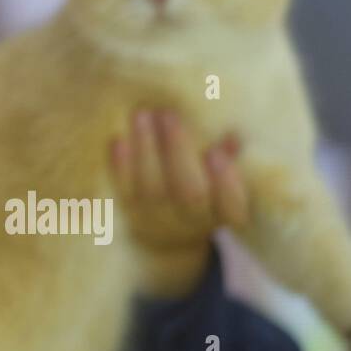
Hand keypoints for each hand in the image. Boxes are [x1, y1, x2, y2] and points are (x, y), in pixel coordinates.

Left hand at [109, 109, 248, 296]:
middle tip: (168, 114)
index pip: (232, 205)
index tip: (215, 152)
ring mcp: (159, 218)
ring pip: (152, 188)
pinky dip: (121, 166)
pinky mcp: (132, 212)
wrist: (168, 236)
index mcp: (223, 213)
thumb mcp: (221, 182)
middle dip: (178, 150)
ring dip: (146, 148)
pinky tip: (118, 140)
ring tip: (141, 115)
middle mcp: (192, 221)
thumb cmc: (205, 193)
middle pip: (189, 191)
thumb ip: (229, 158)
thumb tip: (232, 135)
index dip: (226, 182)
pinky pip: (125, 191)